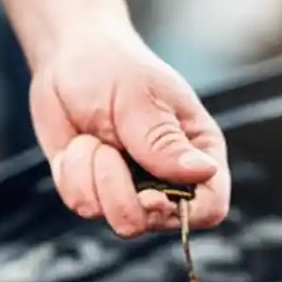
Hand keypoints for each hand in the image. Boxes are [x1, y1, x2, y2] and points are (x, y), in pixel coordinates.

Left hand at [29, 31, 228, 237]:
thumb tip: (204, 171)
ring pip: (116, 219)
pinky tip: (78, 145)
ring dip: (92, 176)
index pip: (210, 208)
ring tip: (94, 139)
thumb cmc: (116, 69)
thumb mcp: (141, 100)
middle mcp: (171, 180)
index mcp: (199, 155)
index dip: (179, 211)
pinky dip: (71, 174)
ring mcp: (133, 190)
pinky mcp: (97, 192)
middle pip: (155, 222)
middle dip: (121, 192)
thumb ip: (165, 142)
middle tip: (107, 150)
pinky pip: (82, 205)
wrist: (70, 59)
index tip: (147, 193)